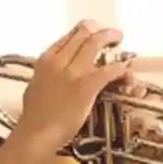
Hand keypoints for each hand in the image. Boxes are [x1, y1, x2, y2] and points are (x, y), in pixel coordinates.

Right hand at [14, 20, 131, 154]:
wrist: (38, 132)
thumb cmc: (36, 115)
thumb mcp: (37, 85)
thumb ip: (48, 74)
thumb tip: (56, 72)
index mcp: (46, 60)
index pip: (67, 37)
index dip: (84, 32)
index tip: (94, 31)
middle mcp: (59, 61)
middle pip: (83, 35)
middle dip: (101, 31)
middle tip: (114, 34)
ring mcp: (74, 72)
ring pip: (96, 44)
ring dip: (111, 39)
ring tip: (121, 41)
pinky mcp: (87, 85)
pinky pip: (109, 70)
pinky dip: (121, 69)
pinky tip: (126, 72)